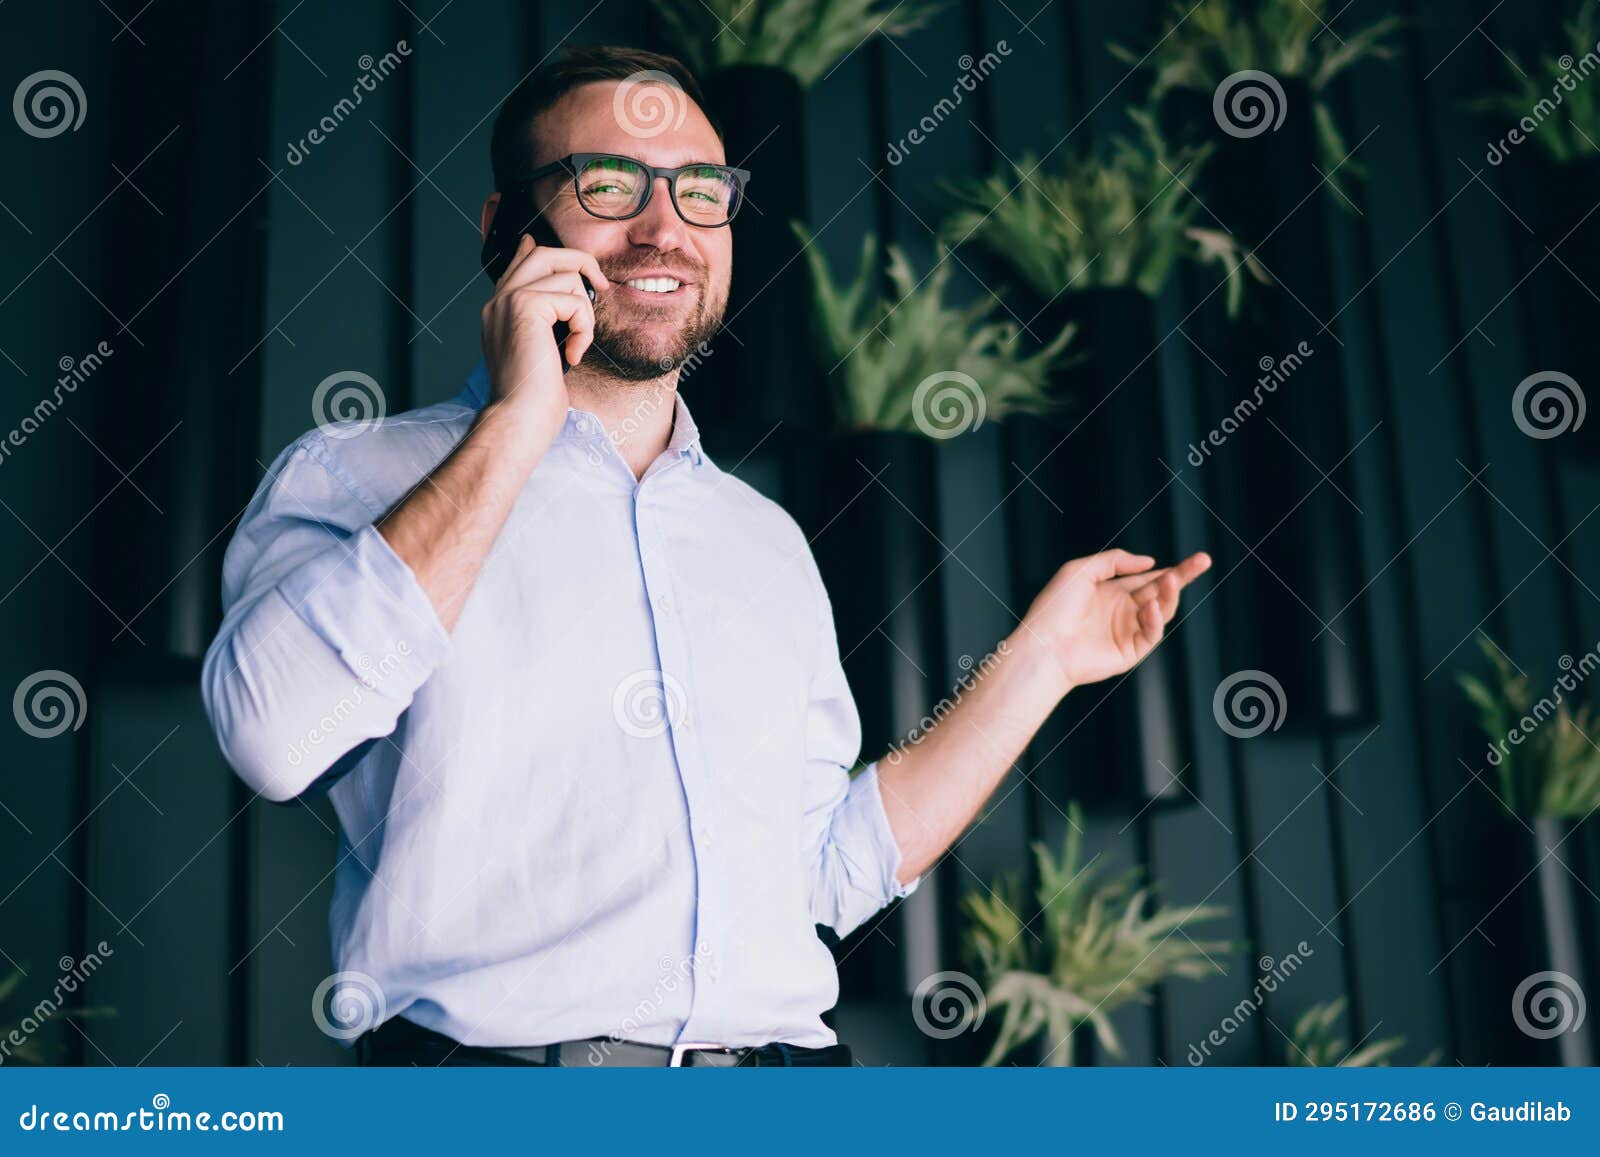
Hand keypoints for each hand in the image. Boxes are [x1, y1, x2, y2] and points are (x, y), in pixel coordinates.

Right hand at [479, 232, 609, 439]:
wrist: (519, 417)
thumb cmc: (532, 397)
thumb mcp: (537, 350)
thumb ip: (543, 319)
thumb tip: (559, 299)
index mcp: (498, 309)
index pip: (520, 262)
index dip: (542, 250)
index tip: (559, 254)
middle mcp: (499, 300)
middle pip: (545, 253)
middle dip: (580, 263)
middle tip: (600, 286)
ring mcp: (509, 300)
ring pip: (567, 277)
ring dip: (585, 314)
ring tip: (576, 345)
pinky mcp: (525, 306)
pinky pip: (574, 300)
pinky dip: (584, 328)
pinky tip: (572, 354)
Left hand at [1013, 548, 1211, 695]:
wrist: (1043, 644)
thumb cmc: (1054, 607)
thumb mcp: (1081, 571)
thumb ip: (1114, 561)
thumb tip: (1150, 562)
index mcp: (1111, 592)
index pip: (1148, 578)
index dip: (1171, 569)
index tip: (1196, 559)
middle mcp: (1122, 611)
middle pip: (1161, 591)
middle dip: (1182, 575)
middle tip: (1204, 560)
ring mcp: (1127, 631)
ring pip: (1161, 610)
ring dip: (1169, 593)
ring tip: (1171, 579)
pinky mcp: (1130, 651)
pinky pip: (1151, 633)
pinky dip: (1155, 619)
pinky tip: (1151, 607)